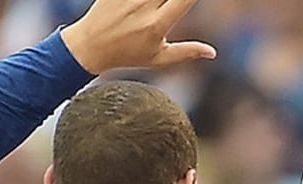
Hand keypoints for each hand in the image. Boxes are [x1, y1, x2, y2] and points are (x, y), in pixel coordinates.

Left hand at [60, 0, 215, 73]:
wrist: (89, 46)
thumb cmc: (127, 55)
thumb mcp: (159, 59)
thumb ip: (186, 52)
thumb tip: (212, 53)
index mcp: (158, 24)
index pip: (185, 0)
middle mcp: (143, 7)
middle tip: (171, 3)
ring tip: (155, 5)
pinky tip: (139, 3)